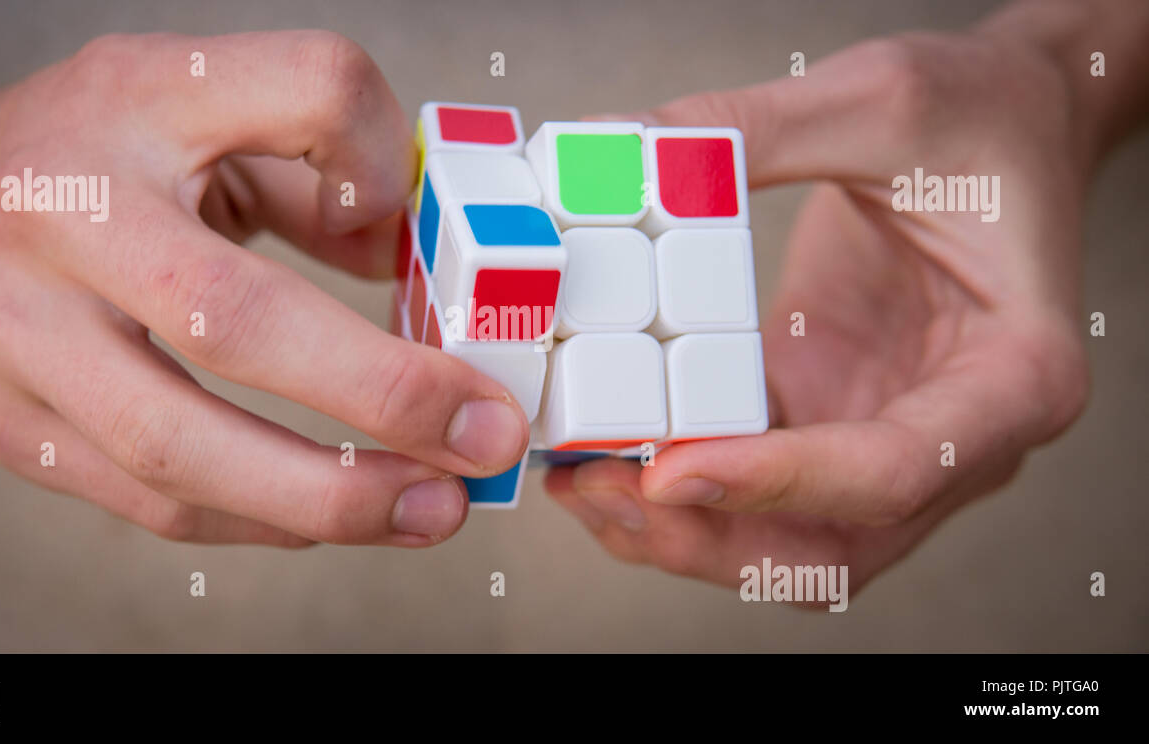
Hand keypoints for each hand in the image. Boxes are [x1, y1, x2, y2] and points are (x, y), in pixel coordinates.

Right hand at [0, 32, 530, 547]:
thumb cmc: (81, 153)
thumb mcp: (196, 104)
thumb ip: (317, 157)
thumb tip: (417, 258)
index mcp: (131, 104)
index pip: (303, 89)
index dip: (378, 155)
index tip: (413, 215)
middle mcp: (62, 217)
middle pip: (229, 319)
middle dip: (380, 395)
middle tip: (481, 439)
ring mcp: (21, 337)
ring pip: (179, 449)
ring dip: (328, 497)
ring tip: (432, 508)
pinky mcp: (16, 430)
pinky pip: (153, 503)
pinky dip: (263, 522)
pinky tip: (337, 519)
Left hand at [546, 15, 1129, 596]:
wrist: (1008, 120)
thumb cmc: (980, 116)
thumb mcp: (882, 101)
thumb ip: (762, 132)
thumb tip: (630, 159)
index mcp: (1015, 378)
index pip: (897, 470)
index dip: (779, 483)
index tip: (669, 472)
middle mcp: (960, 439)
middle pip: (835, 548)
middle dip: (709, 539)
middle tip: (600, 489)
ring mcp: (888, 438)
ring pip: (785, 541)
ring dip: (680, 532)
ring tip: (580, 480)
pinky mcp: (826, 417)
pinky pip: (751, 484)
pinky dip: (678, 485)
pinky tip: (604, 449)